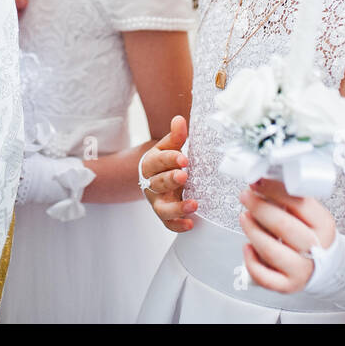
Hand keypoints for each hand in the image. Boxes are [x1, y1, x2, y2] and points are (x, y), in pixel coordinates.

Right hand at [139, 115, 196, 231]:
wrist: (157, 176)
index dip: (170, 159)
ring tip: (193, 205)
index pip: (158, 161)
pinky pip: (168, 223)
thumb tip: (179, 120)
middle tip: (184, 176)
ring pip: (162, 208)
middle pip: (158, 183)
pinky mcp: (164, 214)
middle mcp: (151, 184)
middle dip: (170, 180)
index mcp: (151, 164)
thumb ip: (176, 136)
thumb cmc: (165, 160)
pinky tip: (190, 224)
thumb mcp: (168, 147)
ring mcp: (157, 201)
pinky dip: (178, 225)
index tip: (184, 159)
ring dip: (177, 207)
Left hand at [238, 177, 336, 292]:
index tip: (258, 181)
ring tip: (244, 217)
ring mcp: (302, 270)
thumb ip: (289, 198)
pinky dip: (251, 261)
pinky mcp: (288, 285)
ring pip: (271, 250)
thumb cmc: (310, 234)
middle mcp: (316, 249)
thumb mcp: (309, 213)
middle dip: (259, 208)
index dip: (274, 190)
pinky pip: (264, 276)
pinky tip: (247, 247)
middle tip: (246, 196)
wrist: (324, 264)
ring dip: (252, 230)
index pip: (299, 203)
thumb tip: (262, 180)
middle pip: (283, 226)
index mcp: (323, 225)